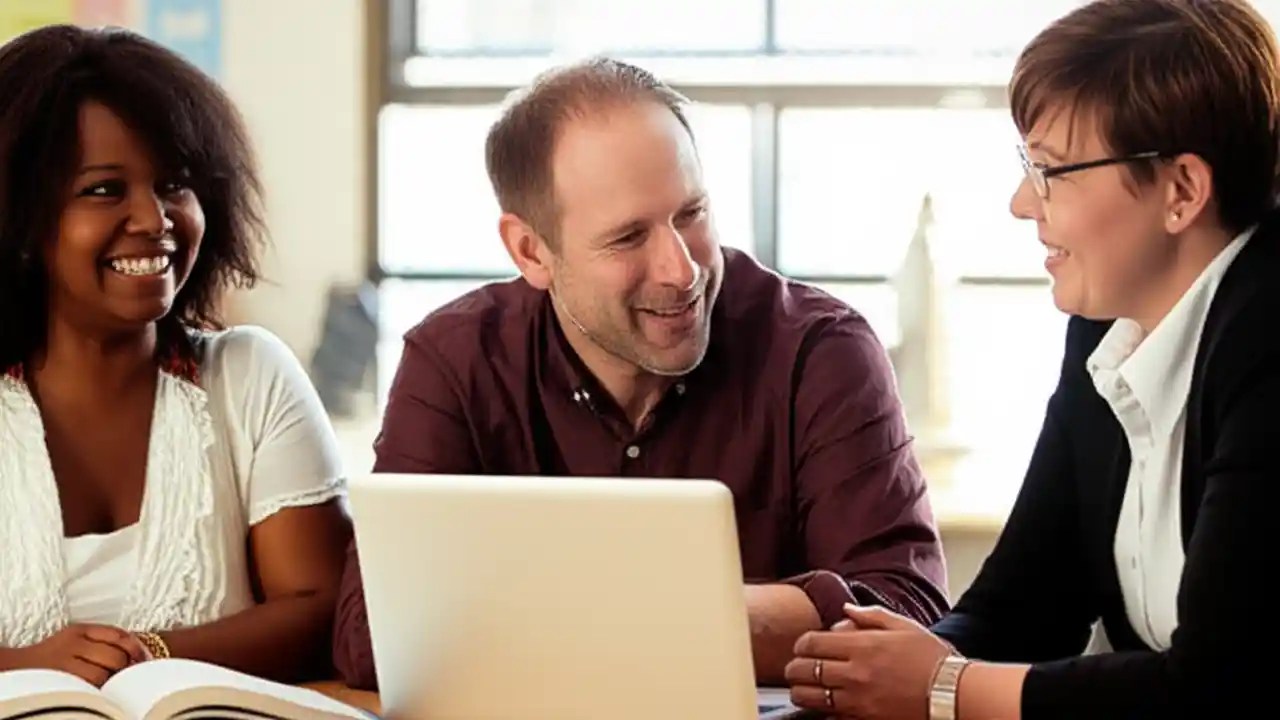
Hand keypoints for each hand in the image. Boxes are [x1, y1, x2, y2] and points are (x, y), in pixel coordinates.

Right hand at [0, 624, 147, 685]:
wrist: (20, 667)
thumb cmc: (56, 655)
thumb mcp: (77, 639)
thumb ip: (103, 640)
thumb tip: (139, 654)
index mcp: (81, 630)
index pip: (118, 634)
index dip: (136, 647)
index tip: (144, 658)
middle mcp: (74, 642)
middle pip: (115, 654)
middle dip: (125, 666)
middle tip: (127, 673)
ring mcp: (66, 660)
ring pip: (103, 671)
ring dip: (111, 679)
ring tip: (109, 681)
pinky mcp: (62, 678)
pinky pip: (90, 684)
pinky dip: (100, 687)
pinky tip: (99, 688)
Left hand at [784, 604, 951, 719]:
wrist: (952, 695)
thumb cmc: (931, 659)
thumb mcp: (904, 627)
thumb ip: (871, 616)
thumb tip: (845, 610)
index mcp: (862, 646)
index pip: (811, 643)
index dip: (801, 644)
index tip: (804, 646)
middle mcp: (854, 673)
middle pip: (803, 670)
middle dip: (795, 667)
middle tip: (797, 667)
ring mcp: (857, 700)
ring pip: (809, 697)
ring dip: (801, 691)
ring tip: (804, 688)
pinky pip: (830, 717)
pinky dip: (823, 712)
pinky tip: (827, 706)